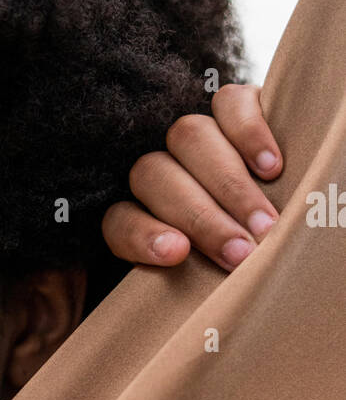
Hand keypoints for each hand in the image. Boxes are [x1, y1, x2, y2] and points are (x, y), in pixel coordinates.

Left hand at [102, 83, 282, 271]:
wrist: (279, 207)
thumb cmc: (240, 252)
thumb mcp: (211, 272)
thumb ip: (194, 277)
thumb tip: (207, 293)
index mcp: (139, 214)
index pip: (120, 222)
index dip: (144, 236)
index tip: (178, 254)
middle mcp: (158, 169)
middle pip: (155, 177)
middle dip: (203, 218)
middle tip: (244, 252)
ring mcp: (193, 135)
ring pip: (189, 139)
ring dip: (230, 185)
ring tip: (266, 223)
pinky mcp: (232, 106)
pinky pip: (230, 105)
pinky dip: (250, 135)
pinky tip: (272, 168)